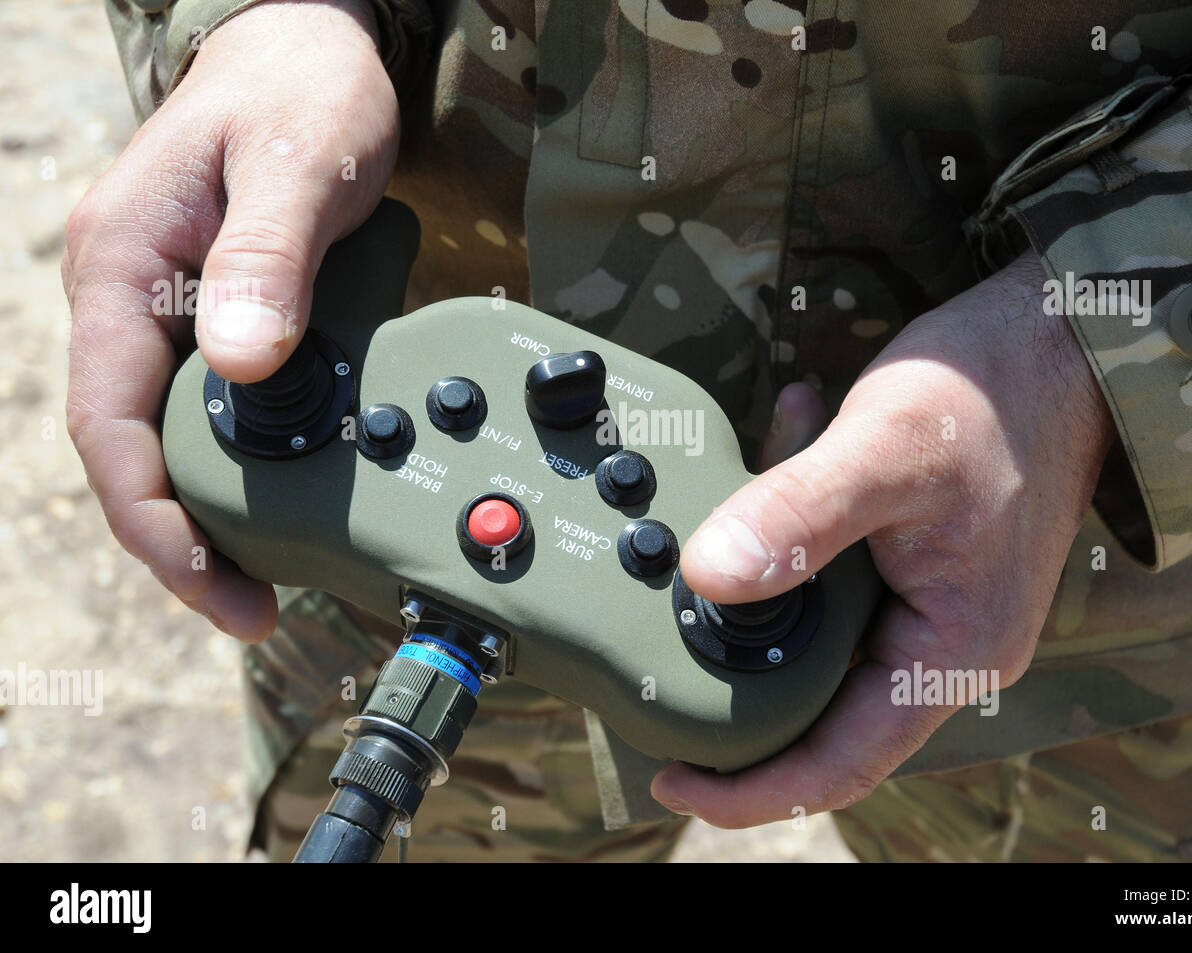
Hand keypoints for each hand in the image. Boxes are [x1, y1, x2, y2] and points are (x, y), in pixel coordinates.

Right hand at [63, 0, 397, 640]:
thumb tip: (242, 365)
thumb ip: (267, 260)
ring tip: (264, 573)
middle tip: (249, 604)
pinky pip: (207, 404)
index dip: (149, 519)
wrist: (313, 50)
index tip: (207, 584)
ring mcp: (168, 308)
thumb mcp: (296, 165)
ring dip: (207, 509)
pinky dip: (237, 461)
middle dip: (178, 537)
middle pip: (132, 449)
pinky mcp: (212, 312)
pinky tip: (279, 496)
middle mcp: (130, 297)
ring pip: (168, 435)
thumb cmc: (301, 91)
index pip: (108, 423)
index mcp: (122, 267)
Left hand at [652, 252, 1116, 825]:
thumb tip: (709, 578)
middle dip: (738, 679)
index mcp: (953, 650)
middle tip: (661, 647)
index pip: (843, 761)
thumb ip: (797, 517)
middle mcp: (943, 643)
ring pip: (816, 633)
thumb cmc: (994, 394)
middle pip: (820, 709)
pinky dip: (791, 530)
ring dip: (762, 582)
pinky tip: (779, 449)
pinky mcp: (910, 562)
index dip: (755, 789)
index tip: (677, 784)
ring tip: (722, 507)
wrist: (1053, 339)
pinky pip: (829, 573)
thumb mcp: (884, 449)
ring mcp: (927, 604)